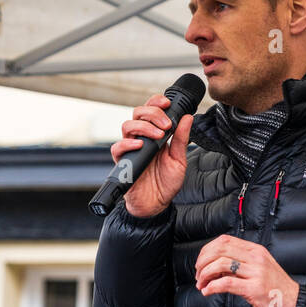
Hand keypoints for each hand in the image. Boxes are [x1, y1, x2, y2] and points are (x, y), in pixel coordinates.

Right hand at [110, 93, 193, 217]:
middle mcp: (141, 138)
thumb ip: (181, 139)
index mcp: (154, 134)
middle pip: (138, 113)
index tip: (167, 103)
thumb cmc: (166, 182)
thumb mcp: (179, 159)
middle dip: (152, 113)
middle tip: (166, 124)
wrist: (157, 204)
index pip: (150, 110)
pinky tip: (140, 145)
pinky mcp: (122, 162)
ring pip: (127, 126)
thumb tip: (187, 118)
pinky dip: (127, 144)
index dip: (156, 102)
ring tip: (158, 136)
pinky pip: (118, 147)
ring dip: (144, 126)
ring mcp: (130, 149)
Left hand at [195, 235, 299, 306]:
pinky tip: (208, 292)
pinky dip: (212, 287)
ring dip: (205, 275)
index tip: (200, 263)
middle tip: (198, 275)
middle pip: (220, 249)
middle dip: (203, 262)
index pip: (225, 240)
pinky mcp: (254, 289)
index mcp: (256, 250)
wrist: (296, 305)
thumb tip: (215, 267)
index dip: (207, 250)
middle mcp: (256, 258)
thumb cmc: (277, 290)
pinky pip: (226, 283)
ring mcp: (256, 273)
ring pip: (221, 264)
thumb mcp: (260, 270)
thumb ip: (240, 265)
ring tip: (202, 285)